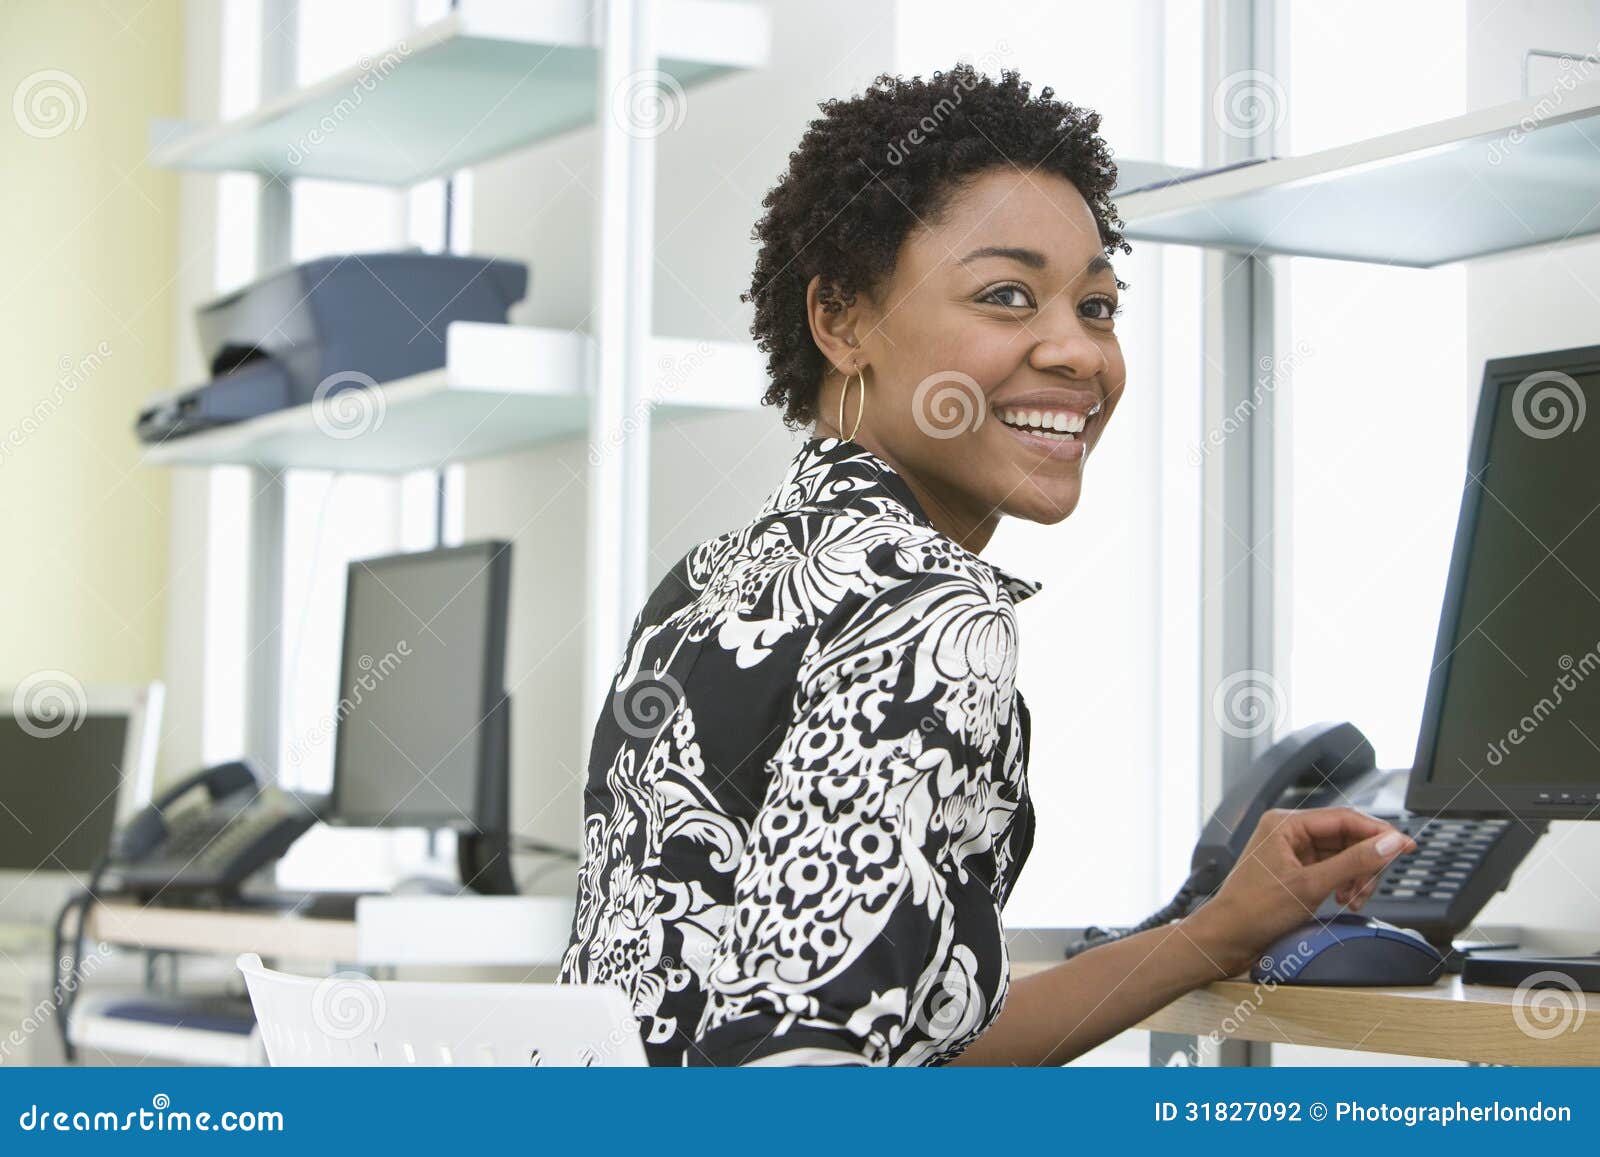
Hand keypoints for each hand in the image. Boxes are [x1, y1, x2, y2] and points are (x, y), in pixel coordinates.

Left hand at [1187, 807, 1416, 976]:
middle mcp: (1288, 833)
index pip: (1344, 818)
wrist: (1227, 939)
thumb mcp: (1311, 885)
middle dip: (1364, 863)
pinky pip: (1332, 871)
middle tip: (1369, 887)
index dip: (1378, 832)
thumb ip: (1354, 862)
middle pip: (1346, 837)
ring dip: (1356, 878)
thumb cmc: (1252, 910)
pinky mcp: (1295, 873)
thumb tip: (1388, 843)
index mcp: (1285, 823)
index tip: (1405, 846)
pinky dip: (1344, 885)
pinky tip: (1343, 901)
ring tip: (1353, 900)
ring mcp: (1291, 853)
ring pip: (1342, 856)